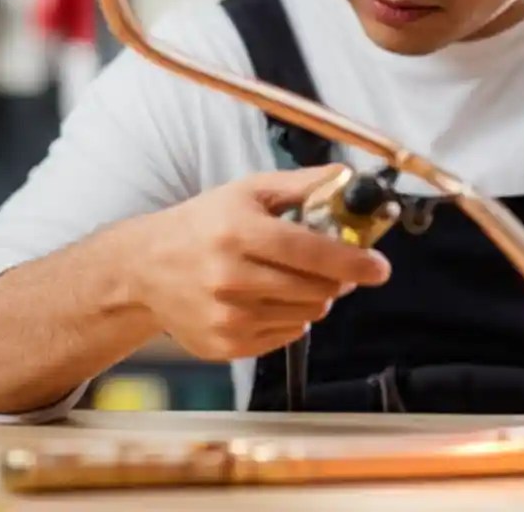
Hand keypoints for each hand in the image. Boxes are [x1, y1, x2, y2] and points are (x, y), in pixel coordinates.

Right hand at [129, 164, 390, 360]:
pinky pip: (286, 337)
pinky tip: (270, 299)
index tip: (379, 267)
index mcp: (238, 232)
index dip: (353, 261)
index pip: (311, 251)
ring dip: (314, 299)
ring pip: (307, 315)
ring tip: (292, 280)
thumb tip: (346, 178)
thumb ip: (300, 185)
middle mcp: (230, 277)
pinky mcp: (225, 345)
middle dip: (337, 279)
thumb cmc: (201, 226)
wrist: (144, 270)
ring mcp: (227, 316)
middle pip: (316, 289)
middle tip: (333, 267)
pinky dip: (291, 319)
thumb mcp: (246, 192)